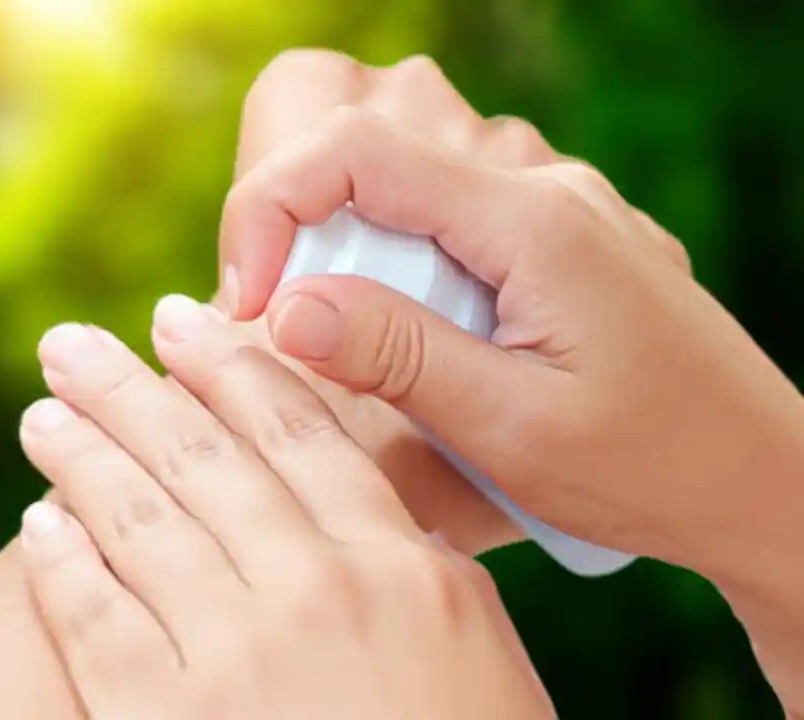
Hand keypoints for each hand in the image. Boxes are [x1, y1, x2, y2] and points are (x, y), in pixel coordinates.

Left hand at [16, 299, 552, 718]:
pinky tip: (38, 526)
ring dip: (78, 458)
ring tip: (42, 415)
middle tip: (70, 343)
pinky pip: (93, 620)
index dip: (227, 365)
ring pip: (135, 522)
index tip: (181, 320)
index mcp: (399, 566)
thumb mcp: (475, 651)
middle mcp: (312, 593)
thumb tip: (361, 499)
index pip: (296, 432)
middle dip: (125, 390)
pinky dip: (60, 564)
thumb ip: (414, 565)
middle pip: (198, 458)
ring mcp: (233, 659)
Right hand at [217, 81, 803, 708]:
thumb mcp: (511, 428)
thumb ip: (397, 358)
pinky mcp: (559, 240)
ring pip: (411, 187)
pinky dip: (403, 266)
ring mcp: (557, 208)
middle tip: (298, 334)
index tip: (249, 303)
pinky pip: (453, 220)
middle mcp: (545, 190)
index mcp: (530, 221)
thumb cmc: (650, 469)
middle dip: (307, 235)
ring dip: (356, 252)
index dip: (271, 206)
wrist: (764, 483)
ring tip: (360, 344)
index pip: (356, 150)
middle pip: (376, 158)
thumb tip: (284, 308)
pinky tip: (422, 341)